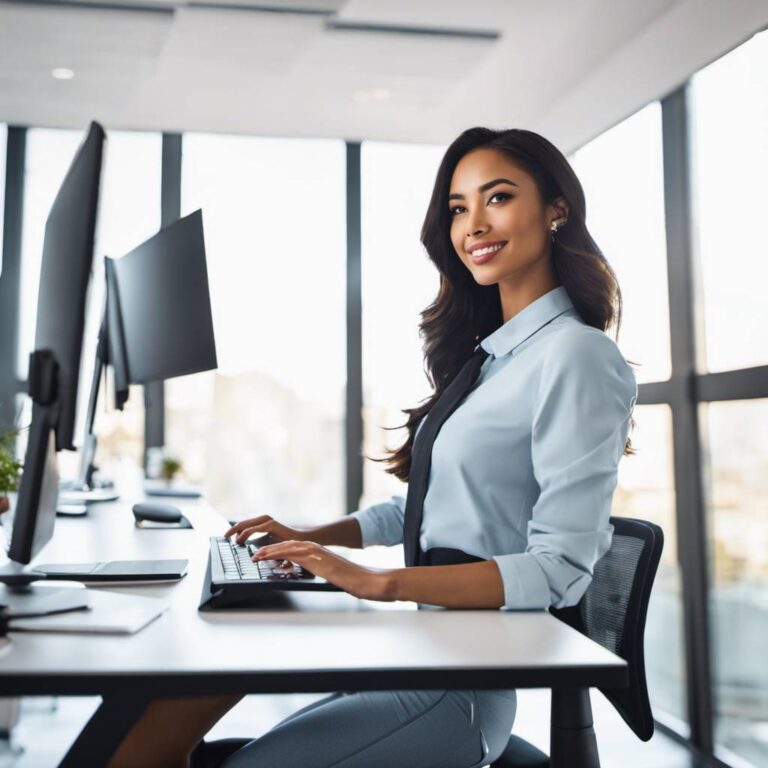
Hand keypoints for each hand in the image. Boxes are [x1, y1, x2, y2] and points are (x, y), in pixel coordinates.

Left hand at [224, 515, 305, 545]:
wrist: (301, 541)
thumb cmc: (284, 543)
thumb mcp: (267, 542)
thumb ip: (257, 542)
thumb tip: (246, 547)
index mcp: (263, 522)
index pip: (245, 524)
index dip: (234, 530)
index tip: (226, 537)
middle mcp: (264, 519)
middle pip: (243, 523)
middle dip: (232, 530)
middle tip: (224, 537)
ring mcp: (268, 521)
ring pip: (246, 524)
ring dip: (236, 531)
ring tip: (231, 540)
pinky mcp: (271, 525)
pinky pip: (253, 529)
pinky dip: (244, 535)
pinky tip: (240, 540)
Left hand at [253, 540, 393, 601]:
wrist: (368, 580)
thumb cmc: (353, 581)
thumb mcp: (331, 575)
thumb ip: (319, 572)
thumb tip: (311, 576)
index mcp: (318, 552)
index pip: (292, 549)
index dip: (277, 551)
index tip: (265, 556)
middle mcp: (315, 549)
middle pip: (286, 545)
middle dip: (269, 549)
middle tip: (255, 555)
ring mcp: (316, 553)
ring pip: (286, 548)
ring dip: (269, 551)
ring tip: (255, 556)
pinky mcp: (316, 560)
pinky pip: (291, 555)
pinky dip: (276, 555)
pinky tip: (267, 559)